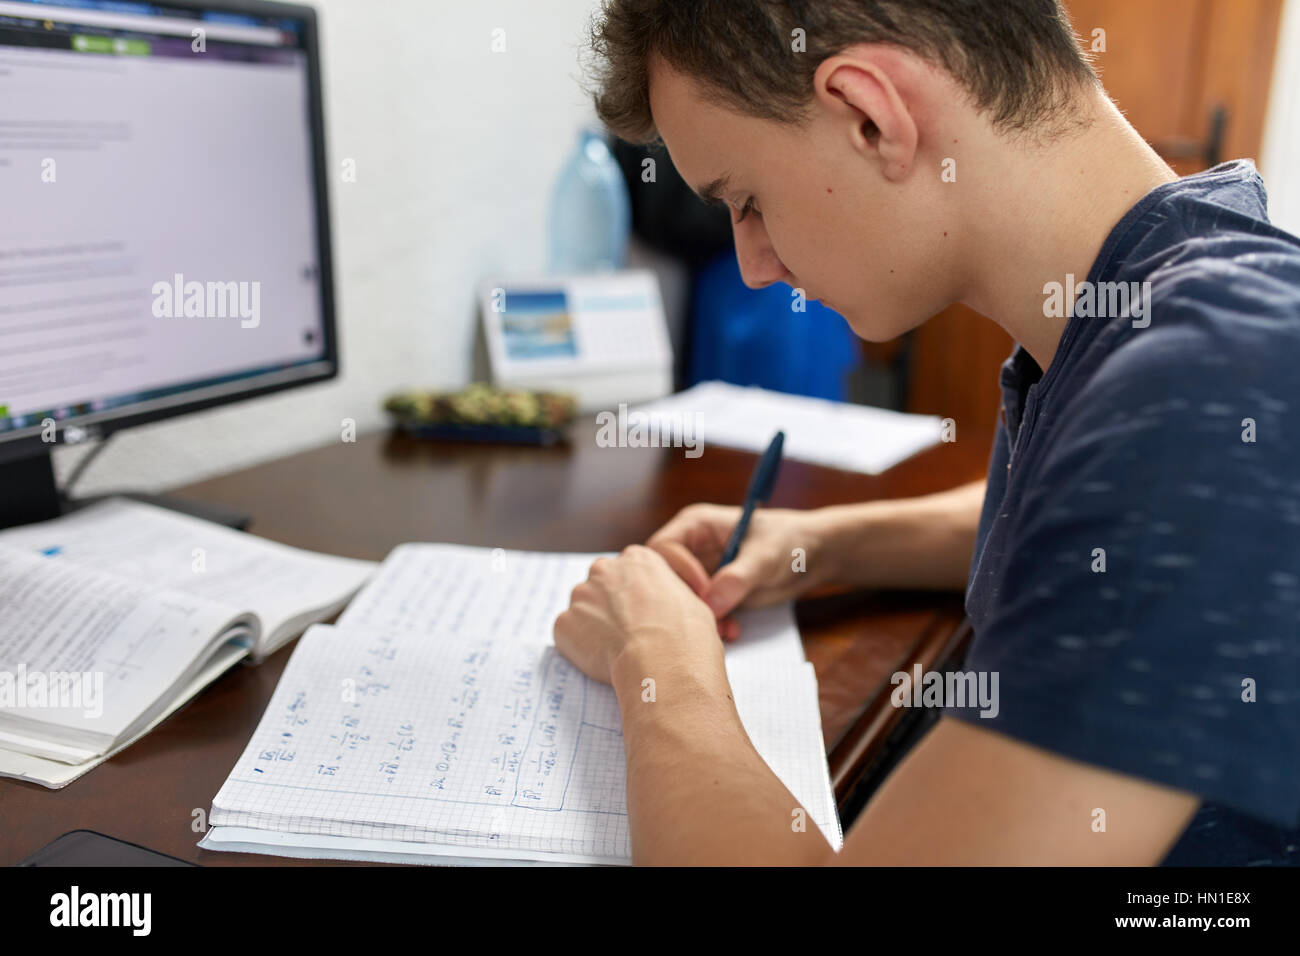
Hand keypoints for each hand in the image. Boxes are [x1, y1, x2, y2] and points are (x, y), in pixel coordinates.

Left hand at [553, 544, 722, 684]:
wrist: (664, 661)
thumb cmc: (687, 634)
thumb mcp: (690, 601)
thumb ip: (666, 596)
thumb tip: (662, 609)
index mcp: (637, 559)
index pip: (627, 572)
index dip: (633, 597)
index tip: (640, 616)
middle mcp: (604, 569)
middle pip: (599, 587)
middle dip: (607, 608)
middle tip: (625, 635)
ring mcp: (580, 595)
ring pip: (582, 612)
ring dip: (592, 628)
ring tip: (616, 652)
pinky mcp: (564, 624)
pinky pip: (568, 636)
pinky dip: (579, 650)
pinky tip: (602, 661)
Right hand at [647, 504, 828, 638]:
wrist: (812, 557)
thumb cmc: (789, 541)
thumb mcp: (766, 556)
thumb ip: (738, 577)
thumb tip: (711, 603)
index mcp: (695, 526)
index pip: (662, 549)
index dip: (678, 571)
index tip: (704, 592)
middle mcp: (691, 549)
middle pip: (664, 578)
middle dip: (684, 601)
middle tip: (709, 619)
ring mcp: (700, 573)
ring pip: (679, 600)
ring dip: (699, 618)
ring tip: (726, 629)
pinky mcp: (712, 595)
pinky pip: (698, 613)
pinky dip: (712, 625)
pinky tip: (733, 630)